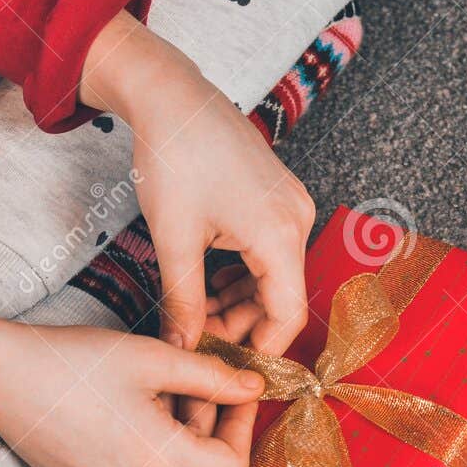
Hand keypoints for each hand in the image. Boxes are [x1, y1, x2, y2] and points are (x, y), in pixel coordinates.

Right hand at [0, 307, 261, 466]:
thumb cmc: (72, 361)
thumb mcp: (153, 359)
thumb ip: (212, 377)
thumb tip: (254, 387)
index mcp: (158, 460)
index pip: (231, 465)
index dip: (242, 426)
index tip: (236, 392)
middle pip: (194, 460)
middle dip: (201, 415)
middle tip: (182, 368)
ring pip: (162, 461)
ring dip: (168, 424)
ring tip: (142, 382)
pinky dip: (137, 437)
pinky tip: (114, 402)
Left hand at [80, 11, 314, 356]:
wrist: (170, 95)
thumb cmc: (173, 157)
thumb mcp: (174, 241)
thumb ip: (184, 302)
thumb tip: (185, 350)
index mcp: (280, 233)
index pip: (287, 315)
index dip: (259, 351)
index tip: (226, 371)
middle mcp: (296, 220)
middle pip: (282, 298)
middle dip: (242, 328)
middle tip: (198, 342)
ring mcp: (289, 206)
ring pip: (273, 277)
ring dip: (239, 304)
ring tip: (196, 317)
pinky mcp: (275, 198)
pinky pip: (267, 253)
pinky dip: (241, 276)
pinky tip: (207, 285)